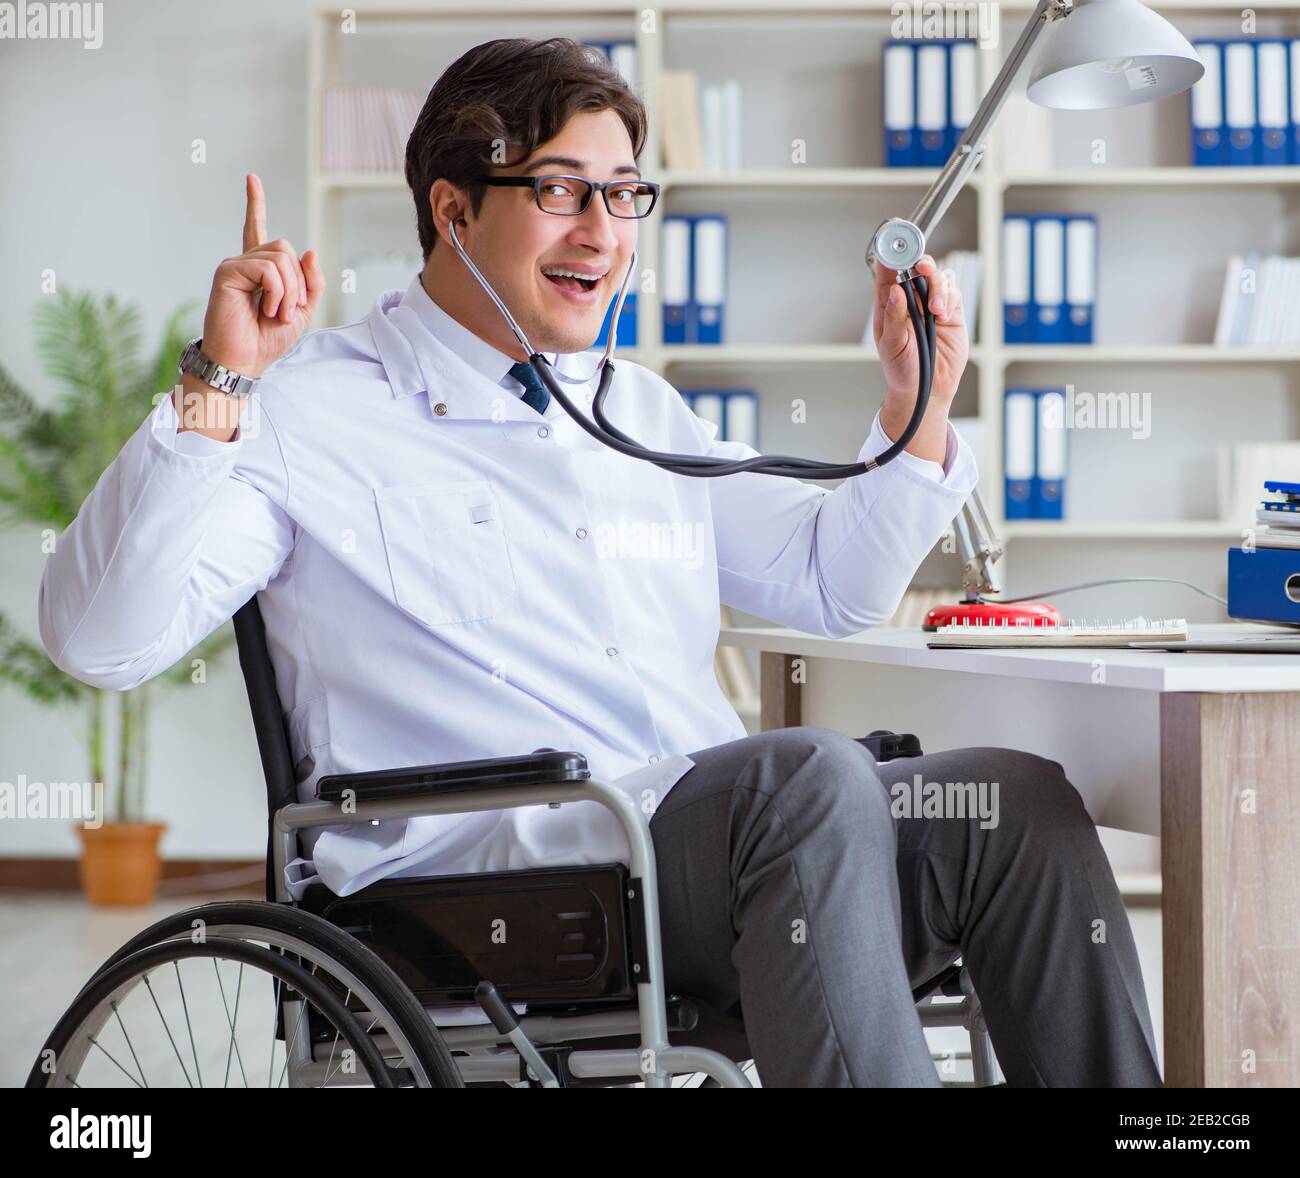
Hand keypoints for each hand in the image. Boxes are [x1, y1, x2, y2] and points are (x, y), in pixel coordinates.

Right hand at [200, 173, 323, 378]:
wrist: (244, 361)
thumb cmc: (267, 340)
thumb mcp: (302, 311)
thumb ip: (310, 283)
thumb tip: (310, 251)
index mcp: (260, 270)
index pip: (257, 230)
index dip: (255, 204)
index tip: (251, 178)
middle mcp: (245, 263)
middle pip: (286, 248)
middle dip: (298, 282)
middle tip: (288, 310)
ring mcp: (235, 265)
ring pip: (281, 258)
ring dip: (290, 291)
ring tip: (275, 313)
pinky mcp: (227, 272)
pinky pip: (268, 269)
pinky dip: (277, 292)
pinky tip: (266, 310)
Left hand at [873, 251, 967, 463]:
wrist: (926, 390)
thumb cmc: (902, 369)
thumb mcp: (892, 345)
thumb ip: (895, 318)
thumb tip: (894, 290)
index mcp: (888, 303)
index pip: (887, 270)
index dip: (891, 252)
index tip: (893, 237)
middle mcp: (910, 298)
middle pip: (915, 266)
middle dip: (919, 262)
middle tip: (921, 268)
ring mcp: (931, 303)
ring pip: (937, 276)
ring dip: (937, 286)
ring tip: (935, 309)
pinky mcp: (951, 311)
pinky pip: (953, 292)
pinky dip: (950, 298)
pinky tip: (943, 315)